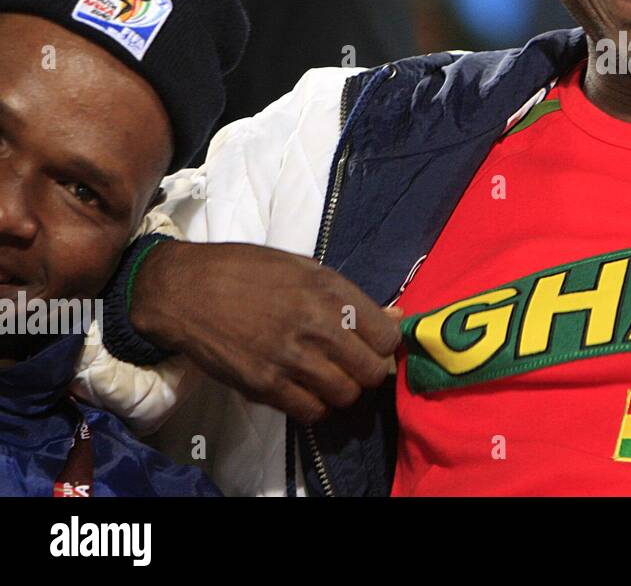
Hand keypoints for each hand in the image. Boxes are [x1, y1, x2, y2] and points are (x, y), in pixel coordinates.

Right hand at [130, 241, 401, 421]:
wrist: (186, 290)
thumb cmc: (246, 270)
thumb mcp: (305, 268)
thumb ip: (350, 296)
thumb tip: (395, 316)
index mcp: (329, 292)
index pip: (387, 336)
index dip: (384, 343)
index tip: (373, 342)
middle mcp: (315, 327)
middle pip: (371, 371)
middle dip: (369, 370)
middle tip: (355, 364)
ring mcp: (290, 360)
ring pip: (346, 395)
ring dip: (344, 390)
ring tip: (331, 377)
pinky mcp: (264, 385)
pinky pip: (311, 411)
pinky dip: (316, 406)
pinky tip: (307, 390)